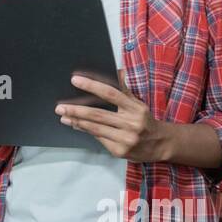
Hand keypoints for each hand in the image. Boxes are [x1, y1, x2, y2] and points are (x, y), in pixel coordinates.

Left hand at [56, 73, 172, 162]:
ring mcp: (125, 139)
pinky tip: (76, 125)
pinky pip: (98, 138)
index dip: (92, 86)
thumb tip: (117, 70)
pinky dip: (85, 131)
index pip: (111, 93)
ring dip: (77, 122)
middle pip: (98, 114)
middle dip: (76, 110)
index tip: (75, 80)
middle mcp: (131, 123)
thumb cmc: (145, 121)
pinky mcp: (120, 151)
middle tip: (60, 107)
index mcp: (135, 108)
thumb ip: (125, 90)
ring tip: (63, 116)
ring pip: (95, 128)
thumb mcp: (139, 103)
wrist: (161, 145)